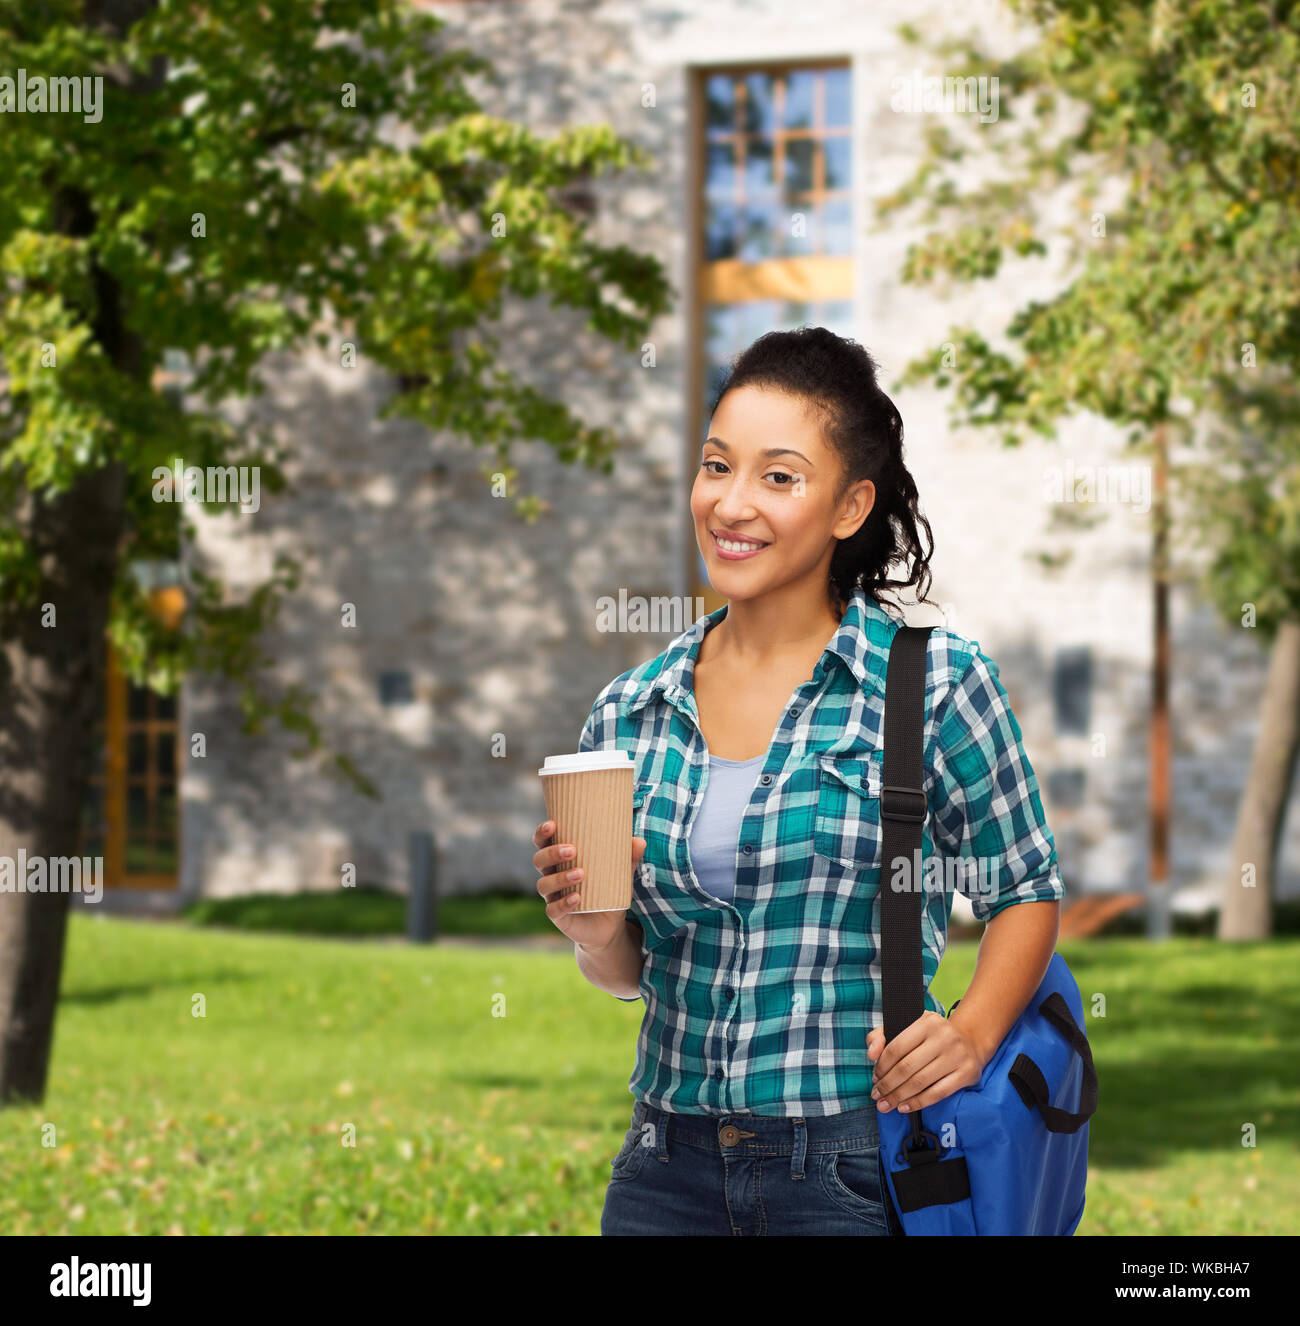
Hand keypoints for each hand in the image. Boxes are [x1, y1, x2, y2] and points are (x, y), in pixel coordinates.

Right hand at [532, 819, 645, 948]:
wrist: (609, 926)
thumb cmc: (609, 890)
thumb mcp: (620, 873)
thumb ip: (629, 857)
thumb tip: (640, 841)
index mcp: (561, 860)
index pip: (543, 843)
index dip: (542, 833)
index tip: (552, 825)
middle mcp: (551, 876)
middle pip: (539, 860)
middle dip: (552, 853)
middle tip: (572, 850)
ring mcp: (553, 897)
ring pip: (544, 885)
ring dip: (559, 878)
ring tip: (581, 874)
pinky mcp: (558, 916)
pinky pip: (553, 910)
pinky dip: (564, 903)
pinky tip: (577, 898)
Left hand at [866, 1012, 985, 1114]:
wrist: (969, 1041)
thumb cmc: (931, 1036)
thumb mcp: (908, 1026)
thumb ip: (882, 1036)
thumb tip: (871, 1054)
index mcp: (926, 1022)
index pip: (896, 1047)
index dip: (882, 1066)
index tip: (875, 1077)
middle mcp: (944, 1037)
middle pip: (907, 1067)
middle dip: (888, 1085)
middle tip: (877, 1096)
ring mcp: (957, 1055)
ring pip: (920, 1082)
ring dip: (899, 1097)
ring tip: (886, 1104)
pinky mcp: (967, 1073)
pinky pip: (937, 1093)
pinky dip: (918, 1103)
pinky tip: (904, 1107)